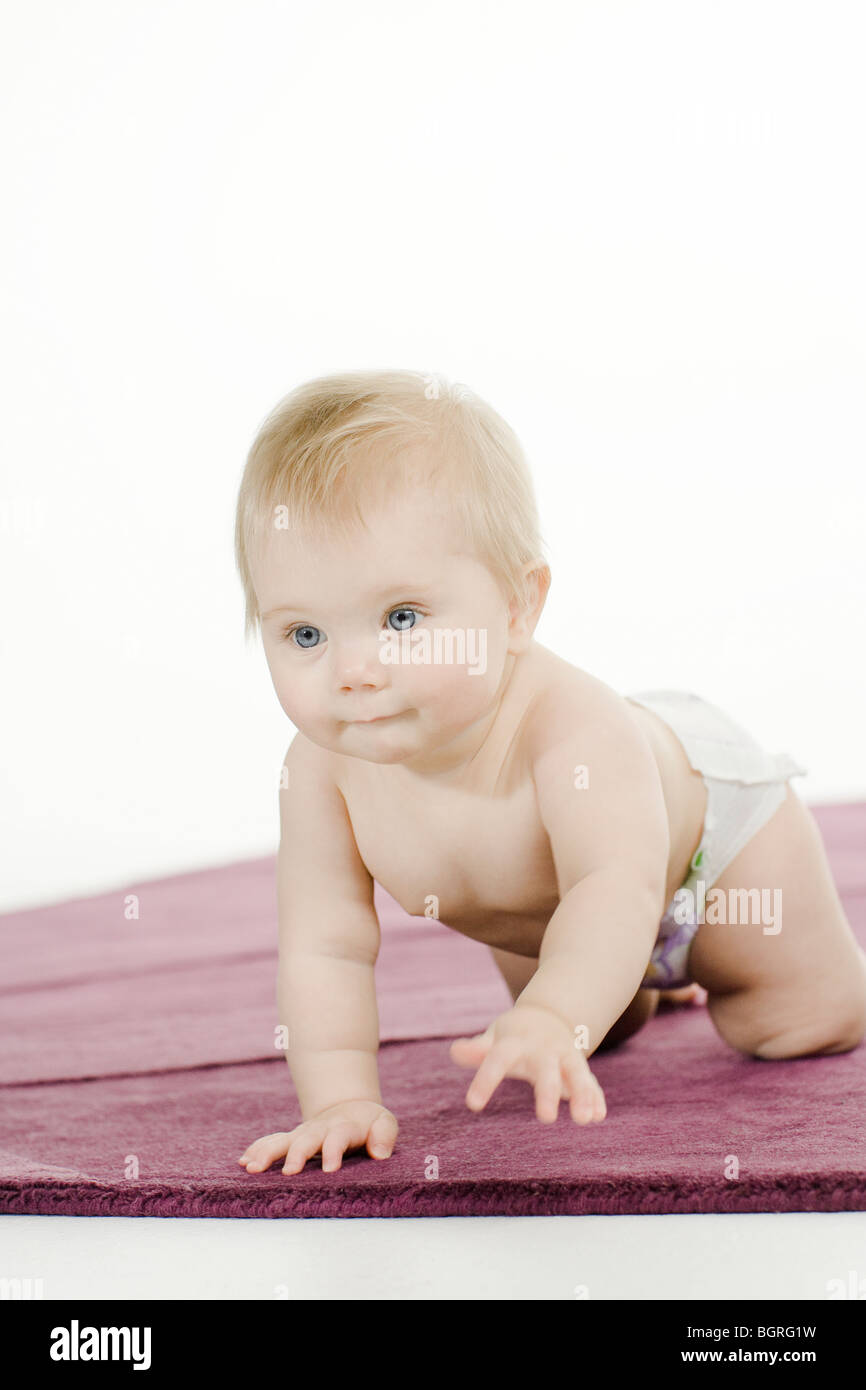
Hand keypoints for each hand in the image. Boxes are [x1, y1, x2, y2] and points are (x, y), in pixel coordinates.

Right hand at [238, 1100, 397, 1174]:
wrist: (348, 1106)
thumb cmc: (369, 1122)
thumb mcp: (384, 1122)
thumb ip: (385, 1134)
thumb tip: (380, 1153)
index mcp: (344, 1126)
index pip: (339, 1137)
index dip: (334, 1151)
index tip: (329, 1170)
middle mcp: (320, 1129)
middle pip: (307, 1139)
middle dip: (297, 1154)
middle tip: (288, 1172)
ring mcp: (303, 1134)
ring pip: (283, 1140)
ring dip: (268, 1152)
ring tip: (252, 1167)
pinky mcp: (292, 1139)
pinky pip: (272, 1142)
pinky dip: (258, 1149)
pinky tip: (244, 1161)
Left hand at [449, 1003, 605, 1124]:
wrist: (548, 1015)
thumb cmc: (513, 1035)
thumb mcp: (495, 1037)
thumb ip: (478, 1048)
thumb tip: (455, 1051)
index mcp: (516, 1042)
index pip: (499, 1059)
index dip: (486, 1081)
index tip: (473, 1105)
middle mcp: (543, 1048)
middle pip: (546, 1068)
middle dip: (548, 1092)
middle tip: (546, 1119)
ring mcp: (565, 1056)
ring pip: (576, 1073)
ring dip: (582, 1094)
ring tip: (584, 1119)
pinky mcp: (581, 1068)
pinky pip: (591, 1082)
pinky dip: (595, 1097)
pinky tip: (599, 1115)